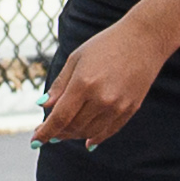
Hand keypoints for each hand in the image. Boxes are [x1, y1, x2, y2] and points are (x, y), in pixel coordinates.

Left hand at [32, 16, 165, 149]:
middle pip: (73, 127)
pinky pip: (109, 131)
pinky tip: (87, 141)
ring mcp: (117, 106)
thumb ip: (60, 84)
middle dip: (58, 133)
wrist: (144, 39)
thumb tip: (44, 105)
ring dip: (74, 135)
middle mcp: (101, 98)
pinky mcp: (130, 109)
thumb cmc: (106, 45)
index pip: (60, 117)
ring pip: (90, 132)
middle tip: (49, 133)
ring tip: (66, 132)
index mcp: (83, 83)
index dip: (45, 132)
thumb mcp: (77, 58)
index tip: (35, 141)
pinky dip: (96, 137)